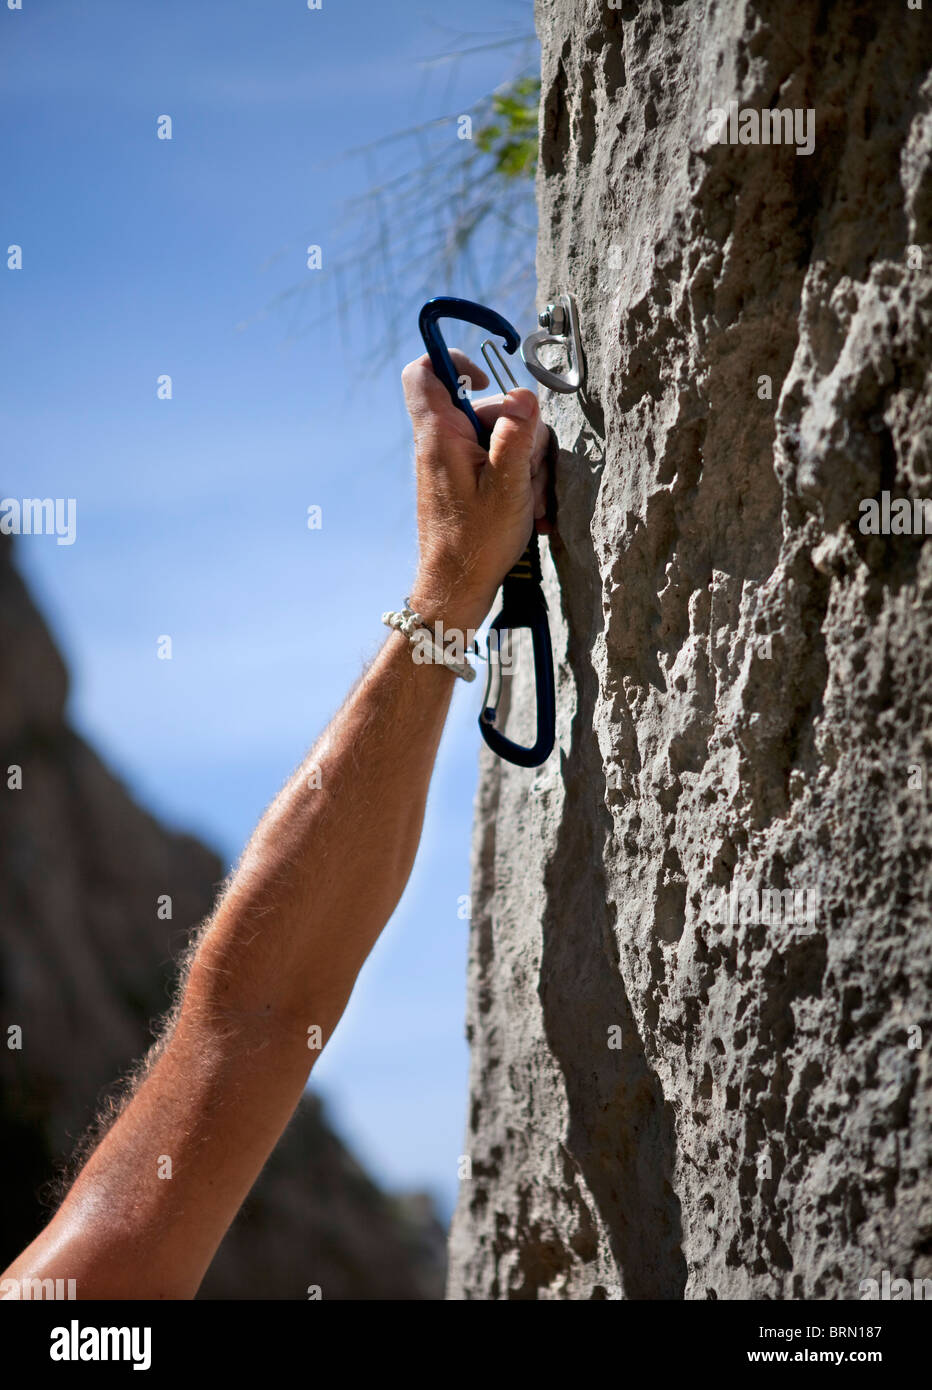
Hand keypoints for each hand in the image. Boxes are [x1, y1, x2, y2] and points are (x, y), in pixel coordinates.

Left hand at [401, 349, 551, 630]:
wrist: (458, 586)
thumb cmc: (476, 542)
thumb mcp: (506, 487)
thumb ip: (515, 436)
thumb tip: (525, 395)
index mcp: (440, 435)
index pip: (425, 371)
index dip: (454, 359)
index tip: (486, 378)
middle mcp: (442, 443)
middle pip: (485, 406)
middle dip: (518, 429)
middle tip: (526, 470)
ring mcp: (456, 463)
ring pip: (500, 436)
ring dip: (525, 462)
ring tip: (529, 499)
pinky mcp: (468, 481)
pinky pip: (500, 462)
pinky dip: (519, 480)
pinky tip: (529, 508)